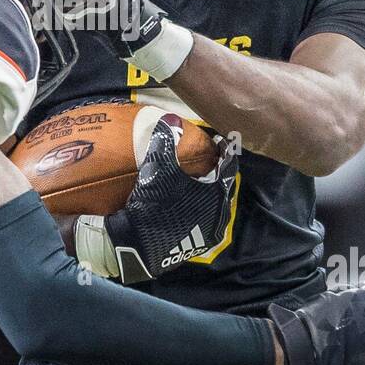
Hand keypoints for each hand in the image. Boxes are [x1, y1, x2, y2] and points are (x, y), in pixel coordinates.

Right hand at [76, 114, 237, 283]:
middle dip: (217, 172)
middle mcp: (219, 213)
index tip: (220, 140)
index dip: (225, 151)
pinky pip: (206, 220)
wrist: (136, 244)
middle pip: (224, 185)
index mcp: (217, 193)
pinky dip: (200, 208)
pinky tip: (187, 204)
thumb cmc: (151, 203)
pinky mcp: (198, 245)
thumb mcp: (157, 168)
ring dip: (209, 192)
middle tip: (209, 158)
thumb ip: (165, 141)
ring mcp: (210, 231)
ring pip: (216, 205)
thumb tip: (171, 119)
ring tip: (198, 180)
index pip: (228, 166)